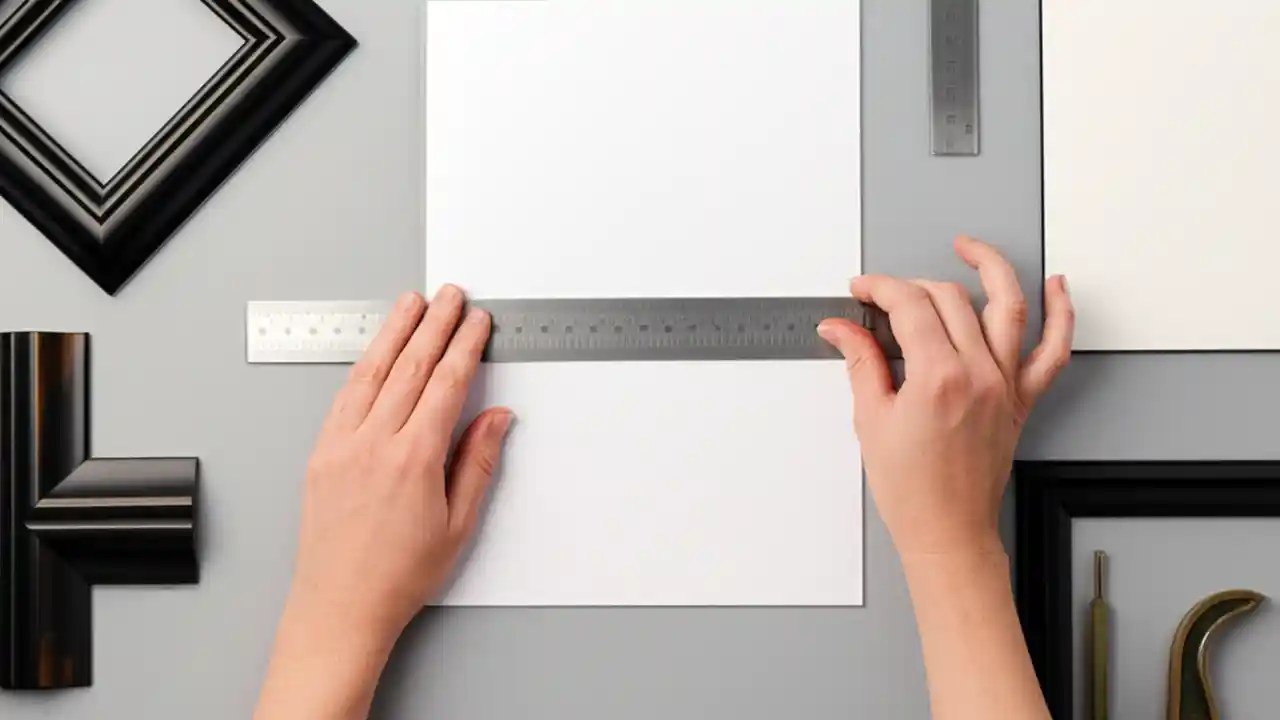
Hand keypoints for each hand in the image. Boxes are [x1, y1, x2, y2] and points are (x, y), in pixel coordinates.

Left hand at [290, 286, 511, 645]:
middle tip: (451, 296)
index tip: (476, 323)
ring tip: (411, 303)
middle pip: (411, 366)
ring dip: (395, 332)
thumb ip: (478, 462)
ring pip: (372, 372)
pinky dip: (363, 365)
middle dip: (435, 325)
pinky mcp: (320, 453)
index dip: (465, 346)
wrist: (340, 605)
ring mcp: (342, 444)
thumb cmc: (397, 575)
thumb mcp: (459, 524)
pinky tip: (374, 351)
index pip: (446, 384)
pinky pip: (344, 395)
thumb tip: (496, 418)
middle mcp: (374, 443)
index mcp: (414, 458)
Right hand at [818, 236, 1073, 556]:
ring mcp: (1005, 384)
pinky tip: (1056, 287)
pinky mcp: (1021, 399)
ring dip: (989, 267)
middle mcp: (978, 374)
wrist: (948, 532)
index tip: (862, 291)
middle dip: (911, 285)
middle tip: (884, 296)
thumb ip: (861, 362)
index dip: (880, 288)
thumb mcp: (871, 421)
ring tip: (970, 248)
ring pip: (1005, 305)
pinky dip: (1061, 313)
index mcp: (938, 378)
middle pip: (949, 299)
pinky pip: (1053, 349)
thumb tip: (843, 329)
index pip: (908, 305)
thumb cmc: (912, 491)